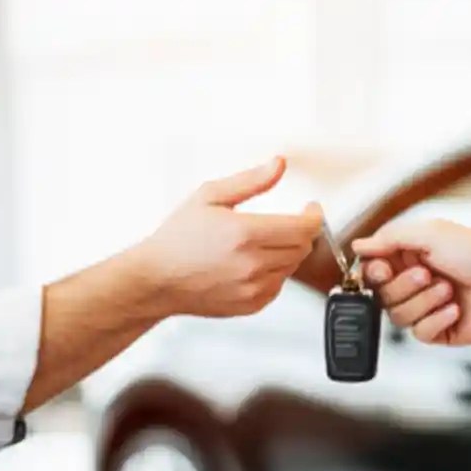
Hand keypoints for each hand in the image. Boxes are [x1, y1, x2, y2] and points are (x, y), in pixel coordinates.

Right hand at [143, 158, 322, 317]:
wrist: (157, 279)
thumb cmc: (177, 240)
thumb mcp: (210, 196)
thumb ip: (251, 180)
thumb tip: (278, 165)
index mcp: (245, 233)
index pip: (304, 227)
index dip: (314, 216)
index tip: (310, 209)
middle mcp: (252, 264)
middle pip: (303, 246)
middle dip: (301, 231)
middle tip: (288, 222)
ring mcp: (253, 288)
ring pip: (293, 266)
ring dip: (287, 252)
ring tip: (262, 242)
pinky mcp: (251, 305)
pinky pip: (279, 286)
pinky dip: (274, 273)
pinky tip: (253, 263)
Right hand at [352, 220, 470, 345]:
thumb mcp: (431, 234)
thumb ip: (390, 238)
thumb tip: (358, 245)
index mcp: (411, 256)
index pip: (374, 268)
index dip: (374, 272)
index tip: (383, 269)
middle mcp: (416, 282)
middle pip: (382, 294)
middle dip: (404, 286)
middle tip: (428, 274)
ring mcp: (427, 307)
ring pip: (398, 316)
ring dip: (423, 302)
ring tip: (448, 291)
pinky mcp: (439, 331)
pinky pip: (419, 333)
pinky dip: (437, 320)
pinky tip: (455, 309)